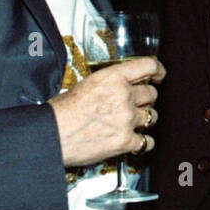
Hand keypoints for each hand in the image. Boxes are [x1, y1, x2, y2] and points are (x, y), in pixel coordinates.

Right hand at [49, 57, 165, 166]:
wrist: (50, 135)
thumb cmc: (60, 111)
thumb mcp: (86, 84)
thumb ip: (110, 83)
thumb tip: (124, 85)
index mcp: (113, 78)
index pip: (149, 66)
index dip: (157, 71)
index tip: (159, 76)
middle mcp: (124, 96)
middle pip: (152, 94)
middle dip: (145, 99)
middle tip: (134, 105)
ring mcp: (127, 119)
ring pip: (152, 117)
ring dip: (143, 120)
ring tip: (129, 123)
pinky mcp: (125, 141)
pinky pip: (147, 142)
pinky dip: (142, 143)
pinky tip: (134, 141)